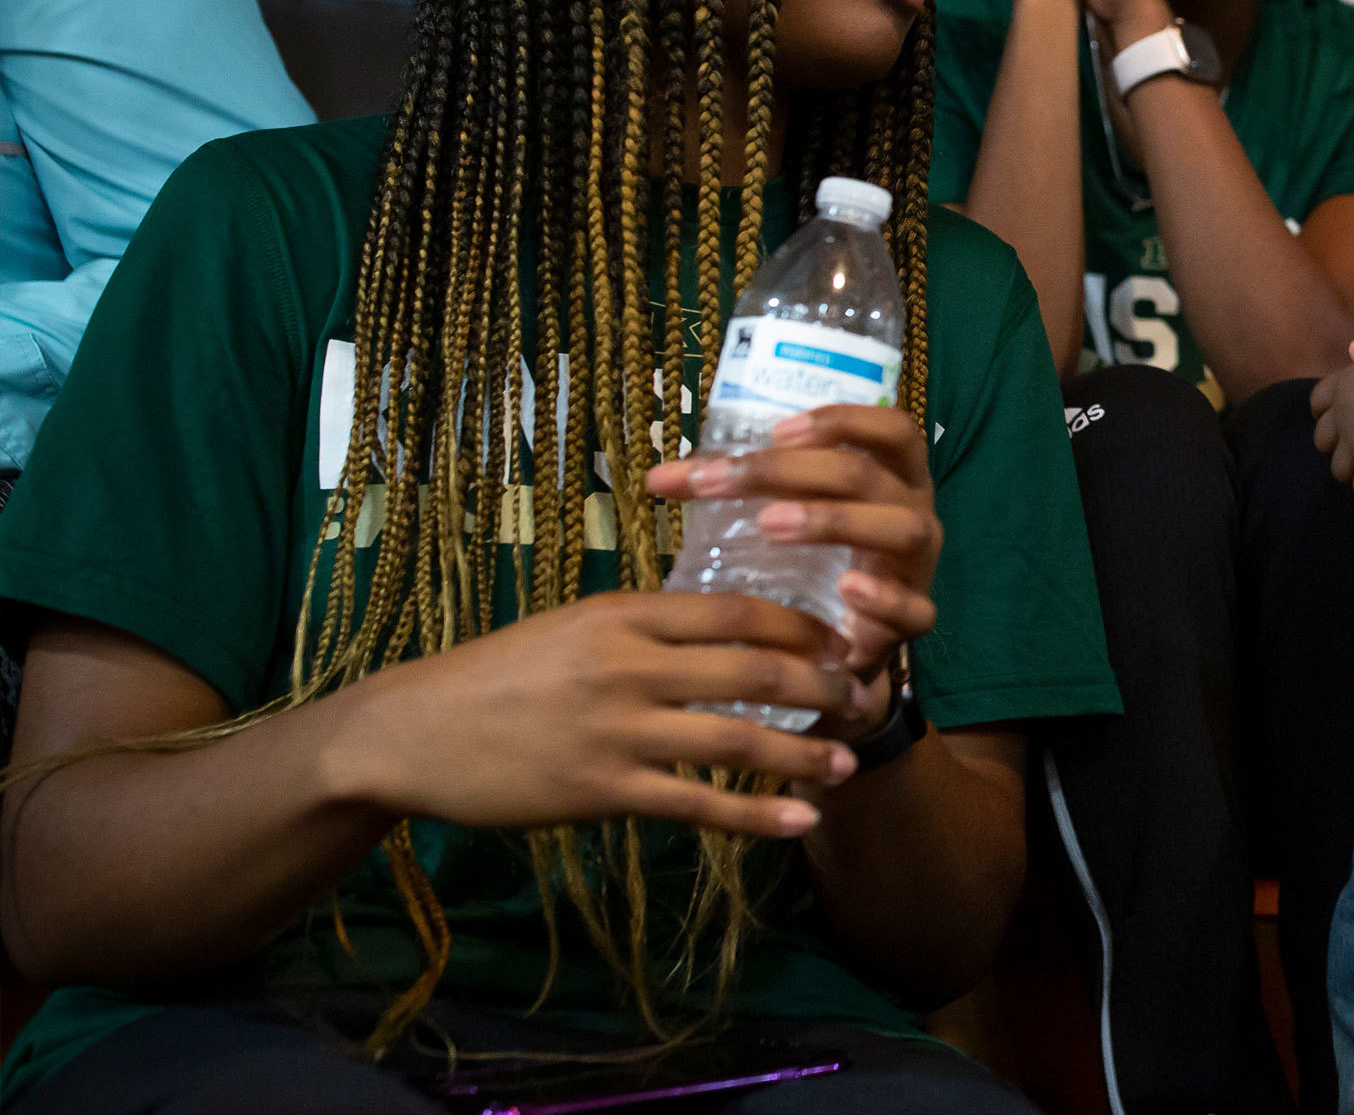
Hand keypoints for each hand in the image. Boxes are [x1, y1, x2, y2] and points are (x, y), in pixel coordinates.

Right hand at [323, 590, 861, 839]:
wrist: (410, 732)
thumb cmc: (495, 677)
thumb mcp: (572, 626)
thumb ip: (643, 625)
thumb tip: (720, 624)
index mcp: (624, 613)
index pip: (740, 610)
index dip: (805, 626)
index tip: (845, 640)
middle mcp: (629, 664)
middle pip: (755, 668)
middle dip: (823, 684)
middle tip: (865, 696)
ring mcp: (617, 729)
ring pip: (737, 736)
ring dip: (803, 751)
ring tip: (846, 761)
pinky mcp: (600, 789)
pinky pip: (697, 803)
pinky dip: (755, 814)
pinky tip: (799, 820)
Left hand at [646, 404, 946, 743]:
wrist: (844, 651)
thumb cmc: (815, 565)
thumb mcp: (783, 514)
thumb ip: (734, 494)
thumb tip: (657, 479)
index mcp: (892, 477)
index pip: (891, 428)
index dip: (842, 421)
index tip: (776, 430)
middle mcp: (915, 512)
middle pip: (871, 475)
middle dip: (796, 471)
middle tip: (730, 480)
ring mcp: (920, 567)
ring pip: (904, 528)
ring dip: (835, 519)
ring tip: (771, 525)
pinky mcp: (916, 620)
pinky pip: (917, 607)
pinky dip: (886, 595)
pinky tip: (848, 587)